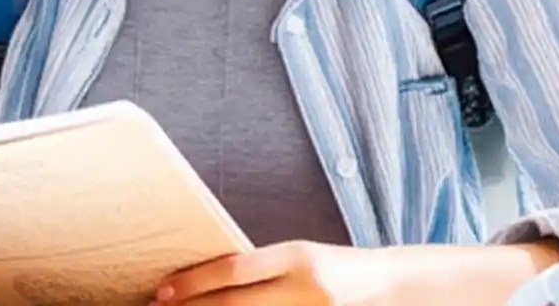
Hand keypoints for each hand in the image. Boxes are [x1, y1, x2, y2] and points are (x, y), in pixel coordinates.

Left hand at [153, 240, 558, 305]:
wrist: (397, 287)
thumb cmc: (333, 268)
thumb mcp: (298, 258)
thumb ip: (259, 270)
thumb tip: (202, 283)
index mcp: (297, 258)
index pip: (234, 269)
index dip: (194, 283)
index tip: (162, 293)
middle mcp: (307, 288)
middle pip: (236, 305)